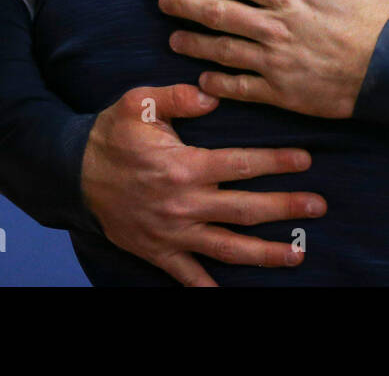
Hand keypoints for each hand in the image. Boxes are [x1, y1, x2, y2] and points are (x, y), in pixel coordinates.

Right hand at [80, 83, 325, 286]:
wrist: (70, 173)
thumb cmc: (111, 136)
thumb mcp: (138, 104)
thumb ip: (177, 97)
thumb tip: (212, 95)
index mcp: (185, 167)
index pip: (241, 165)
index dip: (276, 163)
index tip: (306, 161)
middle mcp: (184, 204)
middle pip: (245, 210)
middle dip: (286, 209)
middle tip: (318, 207)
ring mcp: (173, 232)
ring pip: (227, 248)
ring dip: (265, 254)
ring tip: (297, 256)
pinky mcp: (157, 250)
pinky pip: (186, 275)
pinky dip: (207, 288)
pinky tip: (230, 294)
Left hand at [158, 0, 388, 118]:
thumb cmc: (377, 17)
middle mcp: (273, 27)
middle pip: (218, 13)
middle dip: (186, 5)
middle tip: (164, 0)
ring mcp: (274, 62)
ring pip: (222, 51)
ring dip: (194, 43)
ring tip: (173, 39)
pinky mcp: (282, 93)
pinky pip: (241, 88)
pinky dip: (219, 83)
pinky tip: (203, 79)